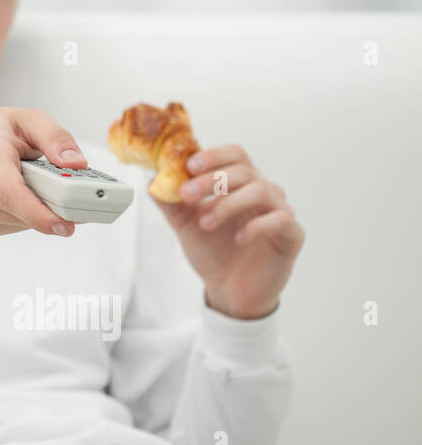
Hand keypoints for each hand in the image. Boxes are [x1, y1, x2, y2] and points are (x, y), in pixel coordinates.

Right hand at [0, 107, 89, 237]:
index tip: (66, 224)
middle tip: (75, 195)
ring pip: (26, 222)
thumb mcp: (25, 119)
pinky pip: (18, 225)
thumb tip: (77, 164)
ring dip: (41, 209)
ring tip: (37, 182)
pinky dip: (29, 213)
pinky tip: (24, 194)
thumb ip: (55, 137)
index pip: (11, 192)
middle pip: (25, 211)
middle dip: (54, 206)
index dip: (39, 213)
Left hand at [155, 144, 303, 318]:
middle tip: (186, 194)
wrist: (230, 290)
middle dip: (211, 179)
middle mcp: (263, 190)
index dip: (213, 155)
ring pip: (261, 190)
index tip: (188, 166)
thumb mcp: (184, 224)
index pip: (234, 154)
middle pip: (244, 170)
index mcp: (240, 182)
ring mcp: (280, 210)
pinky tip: (238, 239)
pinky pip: (281, 219)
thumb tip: (152, 177)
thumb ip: (169, 201)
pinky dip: (257, 226)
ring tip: (206, 223)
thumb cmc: (212, 251)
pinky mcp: (292, 234)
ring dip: (228, 204)